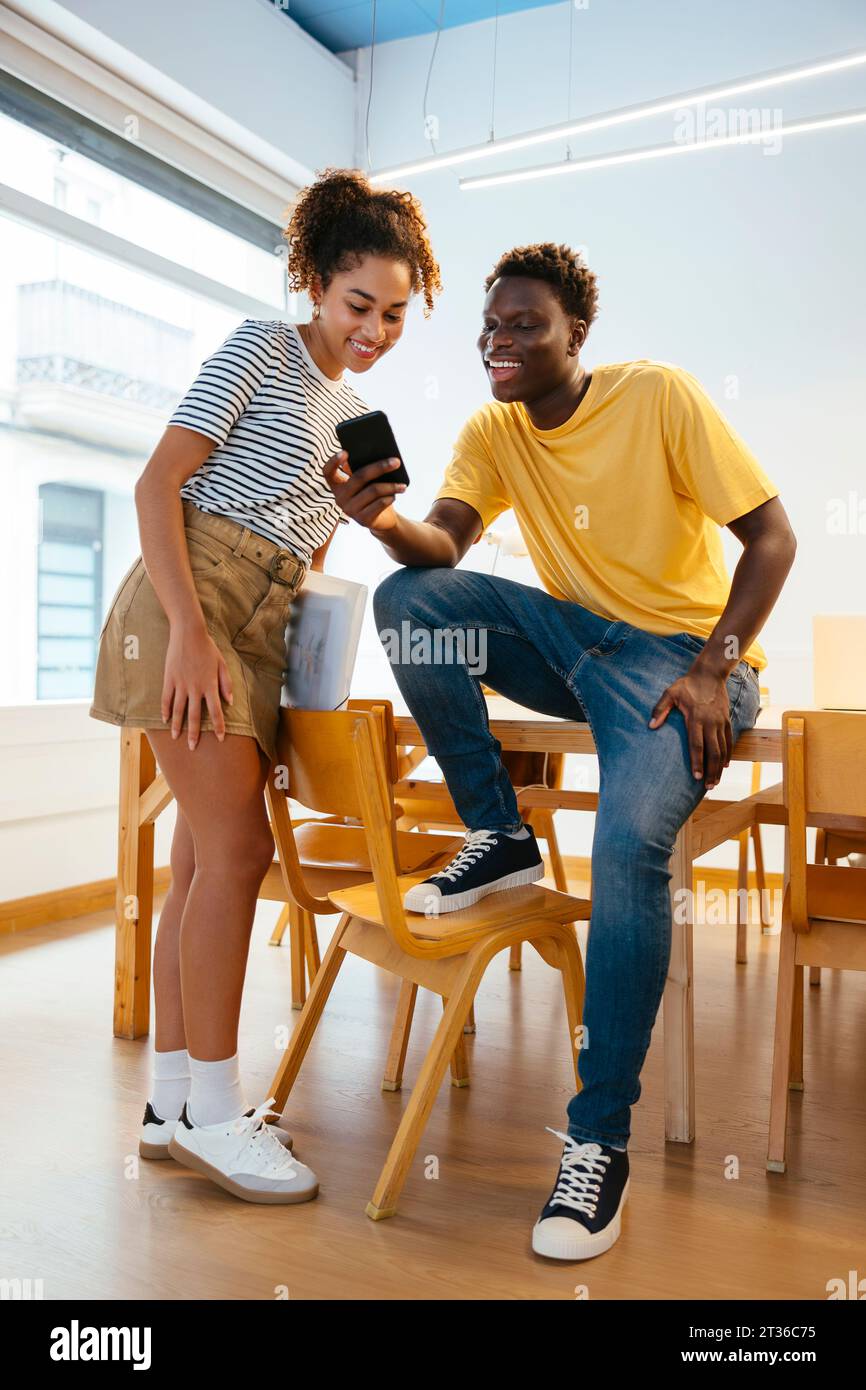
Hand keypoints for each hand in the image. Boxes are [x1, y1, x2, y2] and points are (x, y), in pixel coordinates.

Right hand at [161, 621, 232, 749]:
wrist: (188, 633)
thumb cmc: (208, 648)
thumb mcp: (222, 664)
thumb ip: (226, 684)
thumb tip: (230, 702)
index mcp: (210, 685)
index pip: (216, 711)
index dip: (218, 726)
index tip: (220, 738)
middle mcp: (195, 688)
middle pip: (195, 716)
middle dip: (194, 733)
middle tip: (192, 748)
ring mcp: (180, 684)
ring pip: (179, 710)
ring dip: (177, 726)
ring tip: (176, 738)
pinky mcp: (169, 679)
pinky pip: (166, 698)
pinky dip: (165, 710)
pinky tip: (165, 719)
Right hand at [322, 451, 406, 532]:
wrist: (382, 519)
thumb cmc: (372, 494)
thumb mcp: (367, 481)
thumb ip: (363, 467)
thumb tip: (372, 452)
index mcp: (337, 485)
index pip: (328, 472)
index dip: (334, 462)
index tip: (345, 452)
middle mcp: (340, 498)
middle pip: (359, 477)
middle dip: (380, 467)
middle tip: (396, 461)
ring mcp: (350, 510)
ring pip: (373, 490)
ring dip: (391, 486)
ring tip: (403, 485)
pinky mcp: (363, 520)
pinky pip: (379, 504)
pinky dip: (390, 498)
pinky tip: (395, 496)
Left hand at [649, 666, 732, 788]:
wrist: (710, 674)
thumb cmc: (687, 685)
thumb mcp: (670, 693)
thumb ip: (660, 709)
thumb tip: (650, 726)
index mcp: (696, 718)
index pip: (697, 745)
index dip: (697, 762)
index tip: (695, 777)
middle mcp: (710, 722)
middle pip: (713, 752)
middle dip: (710, 771)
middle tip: (707, 787)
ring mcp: (720, 722)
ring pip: (722, 749)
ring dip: (719, 767)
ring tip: (715, 782)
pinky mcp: (727, 720)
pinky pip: (729, 741)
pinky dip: (727, 754)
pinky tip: (724, 766)